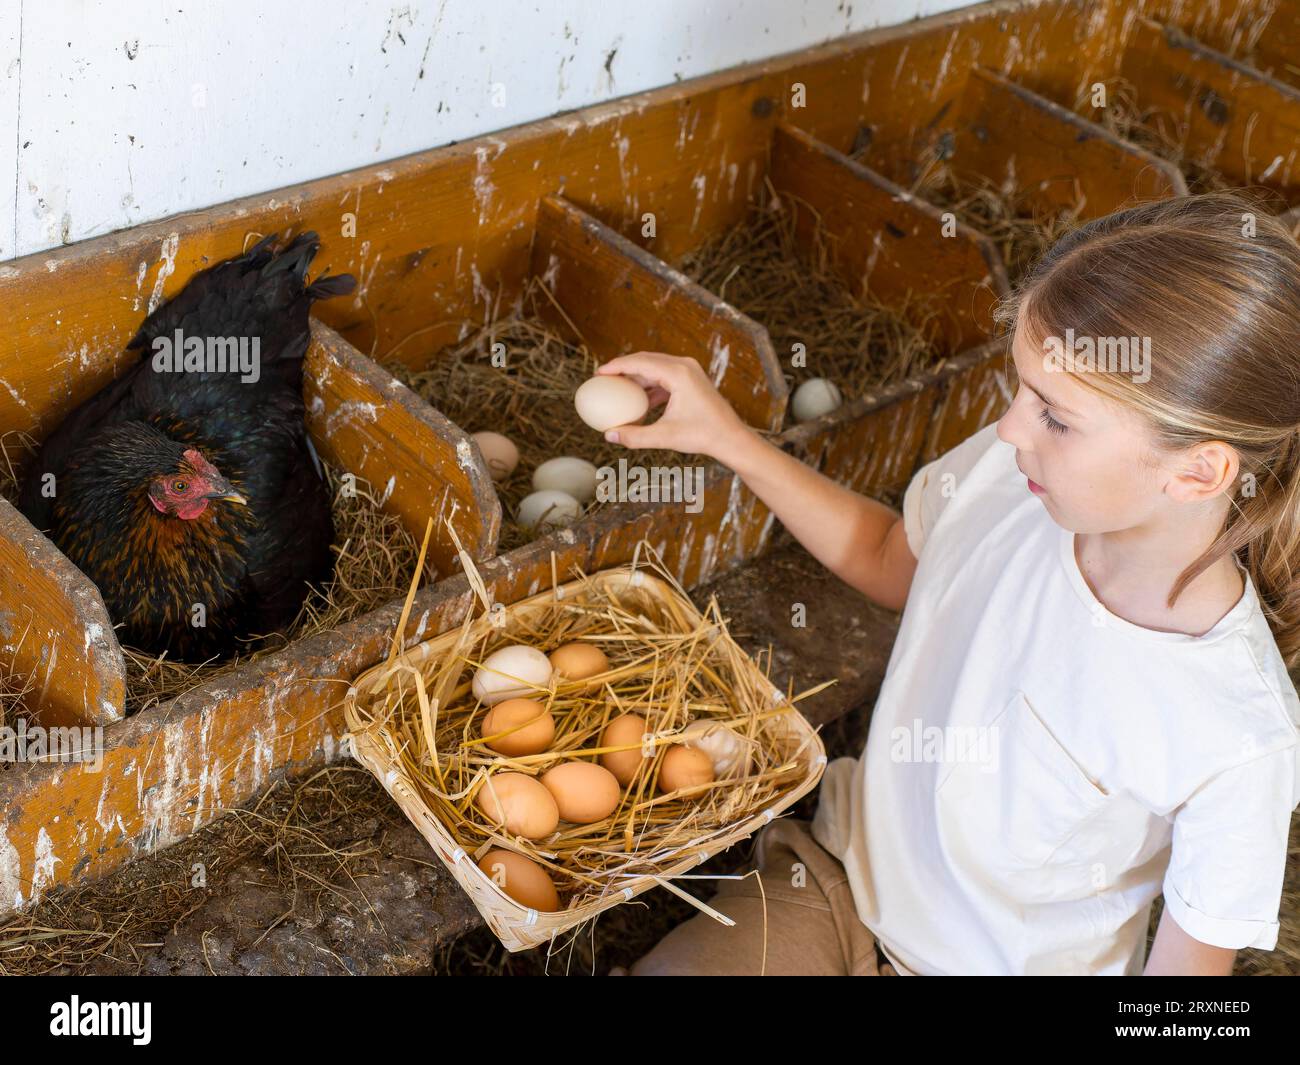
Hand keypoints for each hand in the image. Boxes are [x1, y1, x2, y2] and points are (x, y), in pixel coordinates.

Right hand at [596, 351, 750, 462]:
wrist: (731, 438)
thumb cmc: (702, 436)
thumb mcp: (665, 437)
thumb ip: (635, 436)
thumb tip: (608, 435)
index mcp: (678, 373)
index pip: (639, 362)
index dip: (616, 366)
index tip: (598, 373)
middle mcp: (684, 366)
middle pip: (646, 359)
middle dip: (623, 367)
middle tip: (603, 378)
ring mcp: (690, 371)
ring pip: (655, 366)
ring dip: (636, 376)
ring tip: (617, 388)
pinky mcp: (692, 379)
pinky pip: (665, 376)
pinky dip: (649, 385)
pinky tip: (638, 400)